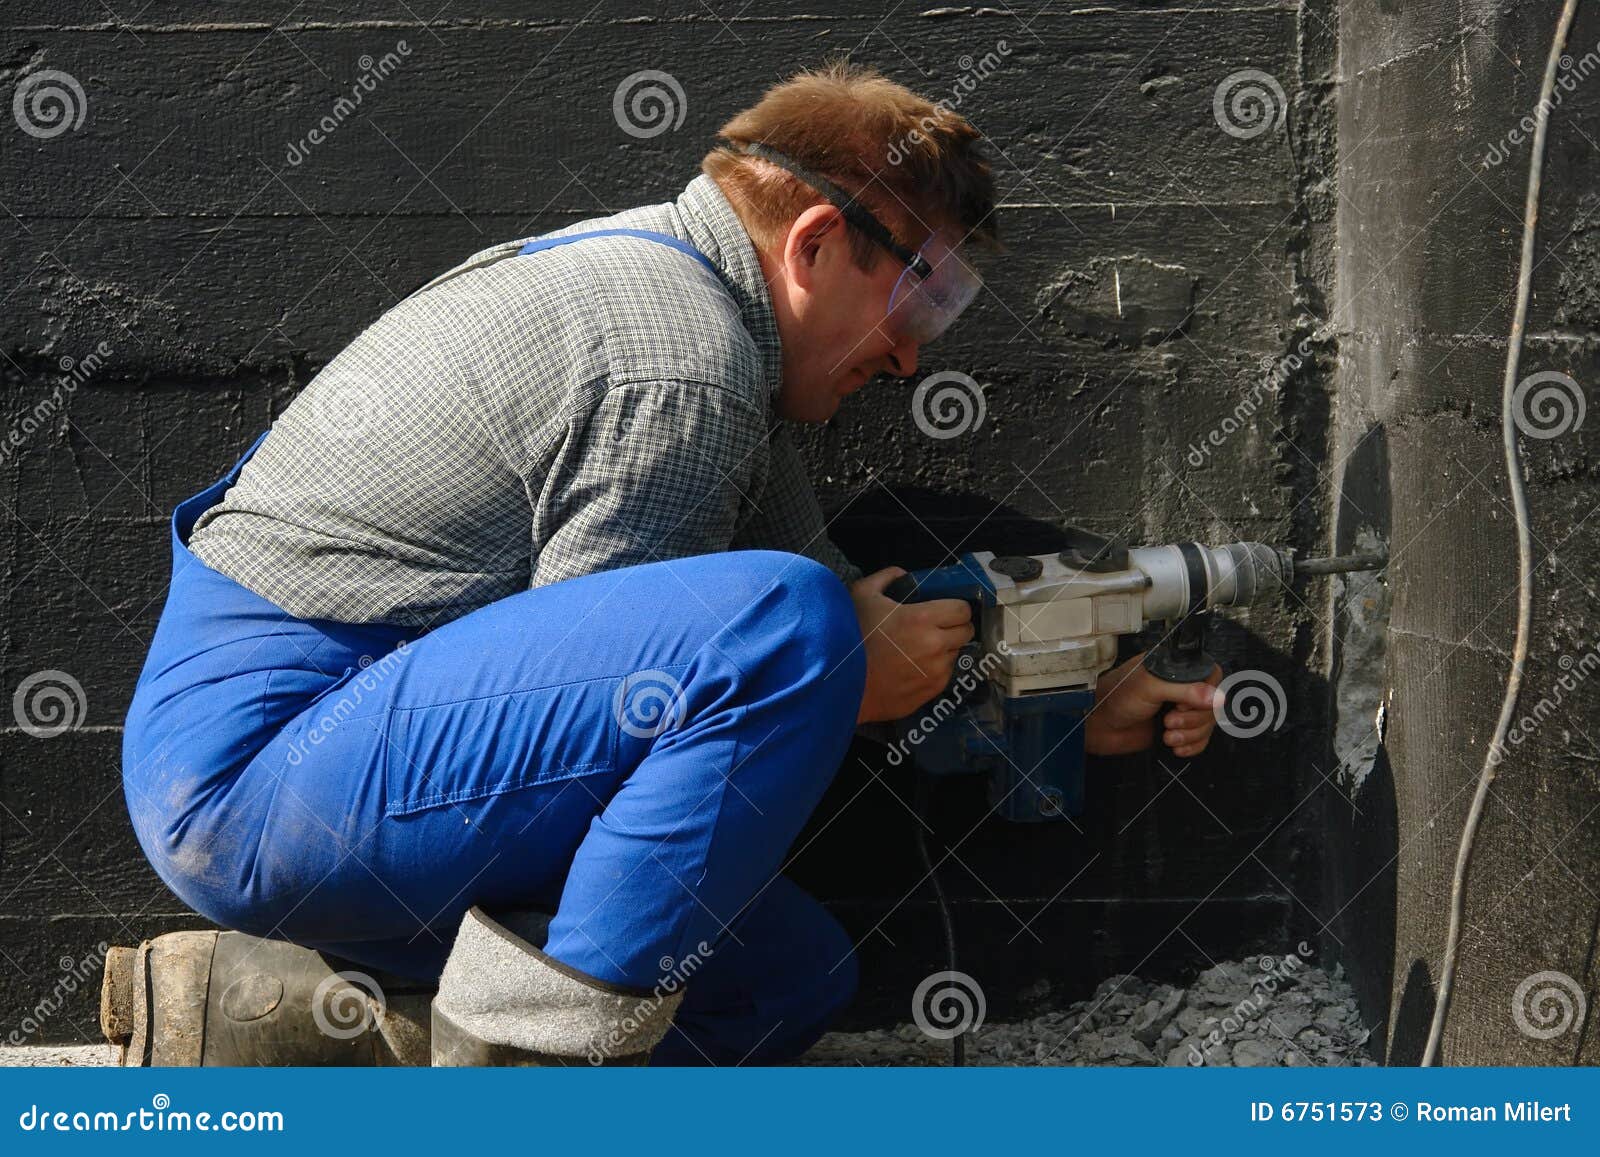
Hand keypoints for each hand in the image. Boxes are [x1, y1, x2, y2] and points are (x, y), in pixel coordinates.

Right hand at [850, 567, 974, 723]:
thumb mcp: (861, 595)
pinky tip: (912, 667)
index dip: (956, 607)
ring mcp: (935, 673)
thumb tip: (902, 574)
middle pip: (966, 632)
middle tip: (937, 626)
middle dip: (955, 627)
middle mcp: (935, 646)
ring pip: (955, 655)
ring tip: (920, 649)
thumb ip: (885, 578)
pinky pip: (943, 676)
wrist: (839, 684)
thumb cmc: (849, 639)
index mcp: (922, 619)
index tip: (946, 608)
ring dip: (944, 649)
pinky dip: (934, 670)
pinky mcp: (930, 693)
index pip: (963, 610)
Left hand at [1085, 653, 1222, 757]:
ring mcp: (1180, 709)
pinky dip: (1191, 746)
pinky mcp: (1178, 730)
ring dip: (1190, 735)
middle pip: (1211, 705)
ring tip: (1167, 734)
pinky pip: (1200, 740)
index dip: (1204, 694)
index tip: (1182, 704)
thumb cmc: (1115, 698)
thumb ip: (1184, 689)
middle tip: (1168, 721)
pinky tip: (1175, 746)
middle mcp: (1180, 687)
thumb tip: (1215, 697)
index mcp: (1175, 668)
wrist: (1098, 726)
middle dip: (1193, 720)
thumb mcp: (1149, 687)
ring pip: (1207, 725)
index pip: (1211, 676)